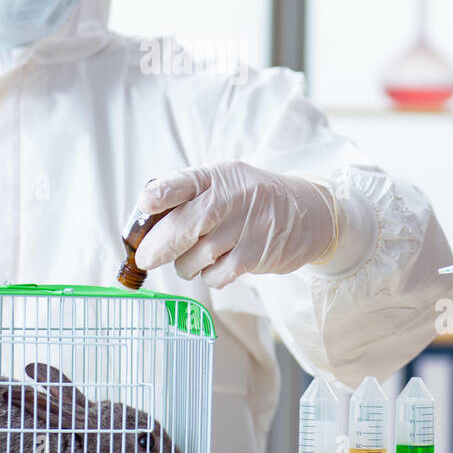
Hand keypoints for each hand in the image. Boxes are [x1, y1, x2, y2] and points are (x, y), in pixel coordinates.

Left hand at [132, 161, 336, 288]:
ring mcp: (246, 226)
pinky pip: (217, 274)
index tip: (145, 204)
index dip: (161, 193)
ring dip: (185, 265)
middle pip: (185, 225)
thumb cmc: (251, 199)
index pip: (184, 181)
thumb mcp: (224, 183)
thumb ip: (188, 195)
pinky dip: (208, 276)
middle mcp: (233, 198)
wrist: (307, 212)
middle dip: (159, 246)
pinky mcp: (256, 254)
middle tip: (146, 259)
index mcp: (218, 176)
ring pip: (197, 256)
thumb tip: (145, 219)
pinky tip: (215, 267)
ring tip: (192, 260)